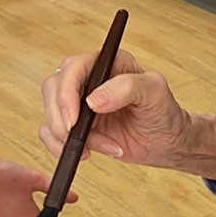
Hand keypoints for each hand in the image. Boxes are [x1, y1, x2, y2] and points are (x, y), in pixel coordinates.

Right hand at [39, 49, 191, 167]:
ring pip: (50, 113)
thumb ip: (127, 88)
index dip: (67, 91)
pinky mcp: (74, 125)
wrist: (165, 142)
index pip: (74, 67)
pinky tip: (89, 153)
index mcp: (107, 63)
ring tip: (103, 146)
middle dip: (61, 117)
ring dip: (68, 136)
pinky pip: (50, 134)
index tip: (73, 117)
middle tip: (78, 136)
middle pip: (53, 88)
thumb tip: (93, 100)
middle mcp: (89, 79)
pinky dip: (62, 147)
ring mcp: (78, 103)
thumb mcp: (155, 93)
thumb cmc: (163, 112)